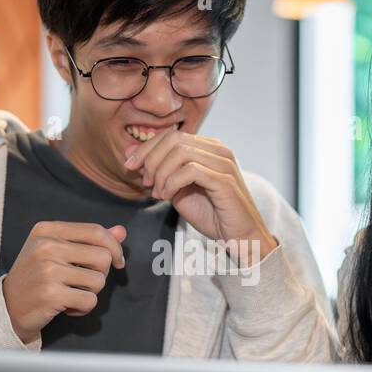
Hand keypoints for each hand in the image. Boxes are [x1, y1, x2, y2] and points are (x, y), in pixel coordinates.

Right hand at [2, 221, 126, 342]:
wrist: (7, 306)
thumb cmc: (36, 276)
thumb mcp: (57, 251)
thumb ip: (90, 240)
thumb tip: (121, 231)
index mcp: (48, 230)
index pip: (97, 231)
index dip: (115, 248)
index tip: (118, 261)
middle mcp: (47, 246)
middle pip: (103, 257)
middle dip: (100, 274)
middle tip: (82, 282)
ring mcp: (48, 270)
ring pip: (99, 280)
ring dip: (90, 292)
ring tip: (70, 293)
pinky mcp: (51, 294)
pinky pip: (89, 300)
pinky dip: (83, 308)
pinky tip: (66, 306)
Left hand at [124, 129, 275, 263]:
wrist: (240, 237)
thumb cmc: (212, 215)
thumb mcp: (178, 190)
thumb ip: (161, 172)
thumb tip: (133, 154)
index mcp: (208, 148)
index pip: (171, 134)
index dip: (146, 148)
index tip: (130, 166)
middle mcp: (218, 150)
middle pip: (174, 138)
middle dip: (151, 159)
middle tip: (145, 182)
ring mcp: (224, 163)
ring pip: (180, 152)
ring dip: (161, 172)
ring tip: (157, 192)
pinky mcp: (225, 180)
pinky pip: (190, 170)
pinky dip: (172, 182)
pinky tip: (167, 196)